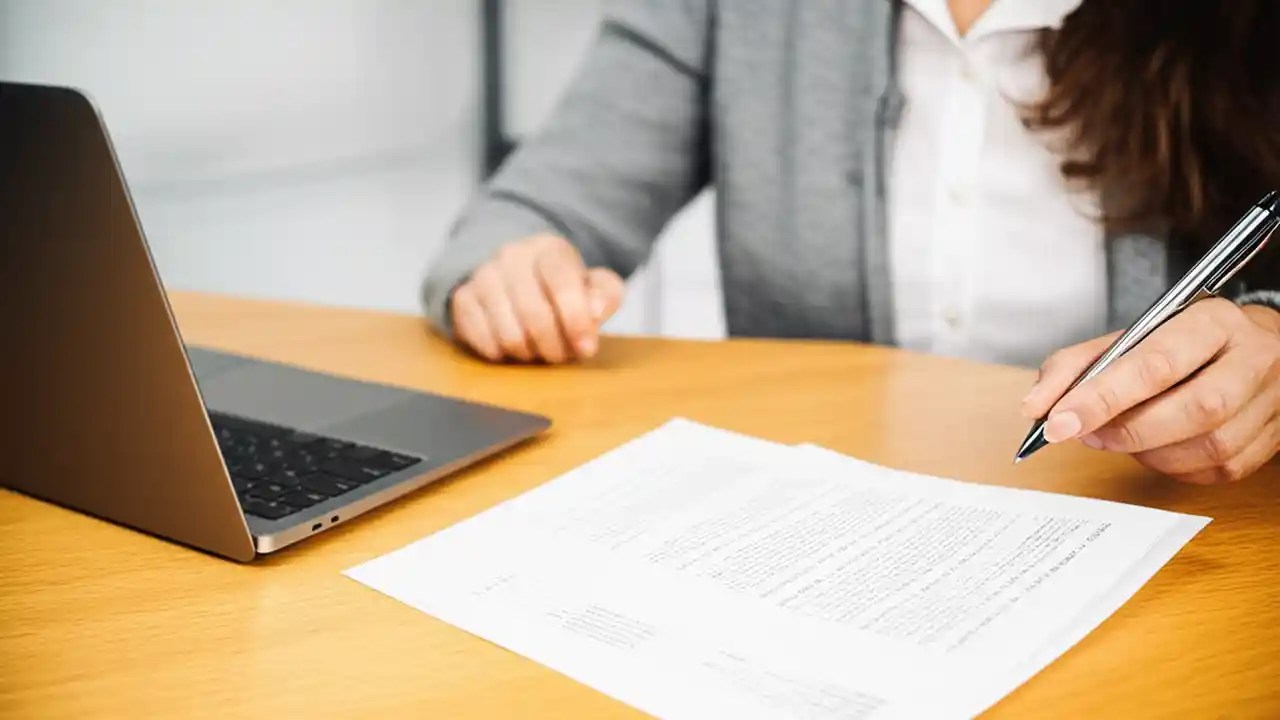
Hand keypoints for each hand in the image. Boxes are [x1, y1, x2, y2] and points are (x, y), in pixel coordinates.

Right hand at [449, 234, 623, 362]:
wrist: (516, 276)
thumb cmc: (562, 288)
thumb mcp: (595, 287)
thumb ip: (605, 296)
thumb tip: (594, 313)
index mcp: (549, 249)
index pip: (562, 281)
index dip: (576, 319)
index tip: (587, 348)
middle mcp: (512, 256)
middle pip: (534, 314)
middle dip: (554, 346)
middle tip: (562, 356)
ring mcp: (483, 276)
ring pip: (508, 333)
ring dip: (529, 354)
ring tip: (539, 350)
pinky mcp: (462, 298)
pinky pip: (482, 340)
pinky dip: (502, 354)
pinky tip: (513, 348)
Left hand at [1022, 299, 1279, 483]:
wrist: (1257, 345)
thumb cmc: (1183, 342)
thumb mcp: (1129, 336)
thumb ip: (1075, 366)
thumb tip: (1035, 407)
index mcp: (1213, 322)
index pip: (1155, 364)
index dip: (1102, 398)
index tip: (1058, 422)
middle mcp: (1252, 358)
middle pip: (1193, 410)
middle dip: (1125, 430)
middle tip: (1085, 433)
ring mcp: (1270, 401)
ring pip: (1208, 446)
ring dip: (1149, 453)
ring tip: (1117, 437)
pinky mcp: (1272, 440)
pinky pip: (1218, 470)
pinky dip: (1174, 467)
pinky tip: (1154, 449)